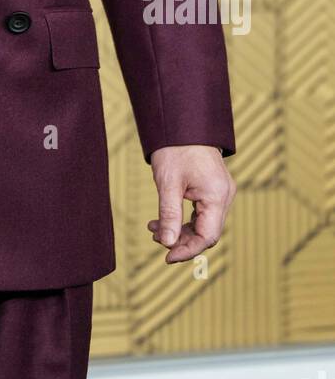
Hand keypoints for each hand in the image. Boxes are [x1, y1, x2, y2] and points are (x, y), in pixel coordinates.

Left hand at [148, 144, 235, 262]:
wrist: (183, 121)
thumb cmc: (175, 149)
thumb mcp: (168, 183)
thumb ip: (168, 214)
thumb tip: (166, 244)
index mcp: (217, 196)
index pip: (207, 236)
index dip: (187, 250)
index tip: (167, 257)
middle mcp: (224, 196)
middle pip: (206, 232)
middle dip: (181, 240)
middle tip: (155, 239)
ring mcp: (220, 192)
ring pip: (203, 224)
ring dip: (179, 230)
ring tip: (153, 228)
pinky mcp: (213, 188)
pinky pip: (201, 213)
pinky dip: (183, 218)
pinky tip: (162, 219)